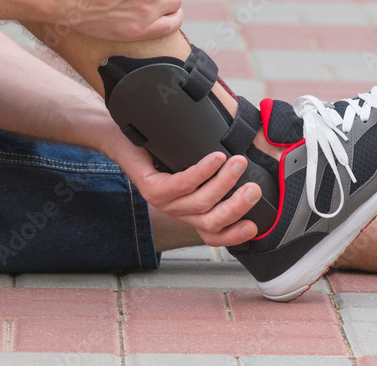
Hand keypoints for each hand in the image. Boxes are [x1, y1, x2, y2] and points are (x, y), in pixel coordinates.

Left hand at [103, 122, 262, 246]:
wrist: (120, 140)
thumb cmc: (159, 152)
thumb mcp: (191, 165)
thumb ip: (213, 173)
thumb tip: (247, 165)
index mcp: (188, 211)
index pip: (212, 234)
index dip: (234, 235)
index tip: (256, 226)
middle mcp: (176, 211)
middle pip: (212, 221)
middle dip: (237, 207)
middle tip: (254, 188)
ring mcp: (163, 202)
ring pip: (200, 203)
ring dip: (224, 183)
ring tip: (238, 163)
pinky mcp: (151, 189)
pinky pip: (182, 184)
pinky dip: (202, 171)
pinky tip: (215, 158)